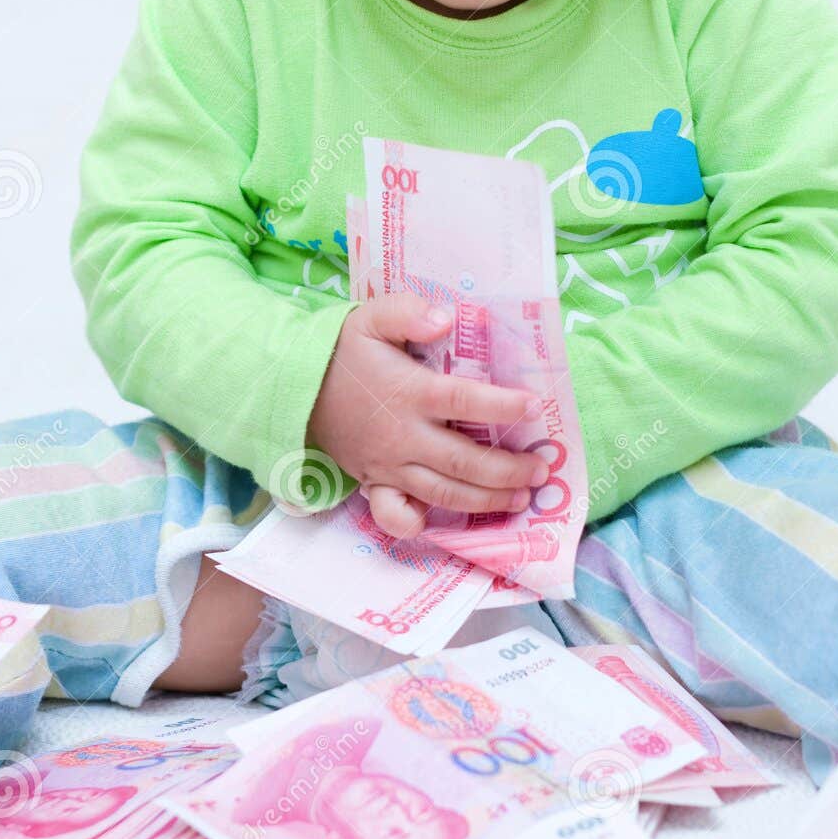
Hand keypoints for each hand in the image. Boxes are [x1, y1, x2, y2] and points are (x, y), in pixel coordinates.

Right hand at [306, 293, 549, 538]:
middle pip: (463, 461)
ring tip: (521, 497)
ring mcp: (389, 465)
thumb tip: (445, 317)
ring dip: (485, 500)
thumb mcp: (370, 318)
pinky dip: (416, 525)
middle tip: (541, 469)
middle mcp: (403, 435)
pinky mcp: (375, 482)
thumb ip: (406, 312)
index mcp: (408, 392)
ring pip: (443, 493)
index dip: (500, 406)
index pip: (462, 401)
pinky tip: (443, 526)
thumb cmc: (343, 352)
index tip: (534, 406)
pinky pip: (394, 514)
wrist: (295, 387)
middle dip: (507, 470)